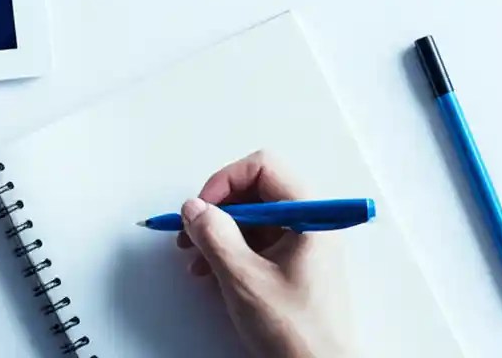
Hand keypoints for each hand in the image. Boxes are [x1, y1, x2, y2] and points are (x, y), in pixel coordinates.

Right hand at [178, 151, 354, 357]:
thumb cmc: (297, 333)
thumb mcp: (244, 280)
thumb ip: (214, 236)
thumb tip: (194, 208)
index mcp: (310, 217)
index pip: (263, 168)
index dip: (226, 181)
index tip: (202, 207)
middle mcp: (310, 225)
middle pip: (256, 193)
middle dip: (218, 210)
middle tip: (190, 232)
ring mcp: (302, 247)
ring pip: (252, 220)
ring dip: (219, 234)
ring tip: (195, 259)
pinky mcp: (293, 268)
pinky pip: (257, 245)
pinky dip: (230, 253)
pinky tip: (211, 274)